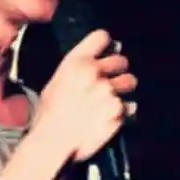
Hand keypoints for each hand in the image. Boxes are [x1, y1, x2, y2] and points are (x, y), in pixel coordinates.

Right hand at [33, 29, 137, 164]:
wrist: (53, 142)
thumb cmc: (49, 116)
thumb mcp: (56, 83)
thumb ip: (76, 69)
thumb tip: (95, 62)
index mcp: (76, 62)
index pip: (101, 37)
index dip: (106, 44)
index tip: (107, 50)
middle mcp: (94, 72)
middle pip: (121, 59)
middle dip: (117, 70)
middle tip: (110, 82)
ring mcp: (108, 91)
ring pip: (130, 81)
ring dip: (124, 89)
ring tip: (112, 100)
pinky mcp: (118, 110)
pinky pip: (131, 105)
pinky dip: (124, 111)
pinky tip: (111, 116)